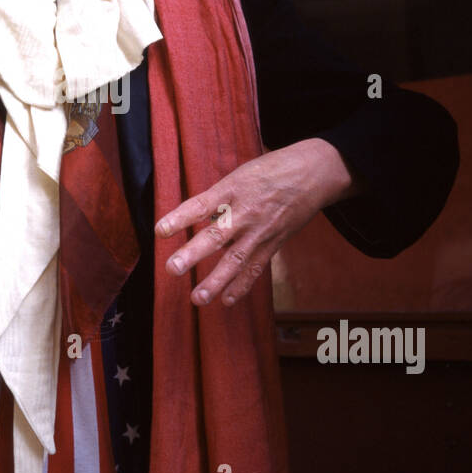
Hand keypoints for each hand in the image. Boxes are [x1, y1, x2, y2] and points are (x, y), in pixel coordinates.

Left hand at [155, 138, 363, 307]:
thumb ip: (216, 198)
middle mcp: (246, 212)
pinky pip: (256, 268)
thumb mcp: (239, 175)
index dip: (180, 217)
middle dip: (194, 254)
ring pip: (236, 259)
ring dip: (216, 281)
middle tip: (172, 268)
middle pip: (217, 235)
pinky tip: (226, 301)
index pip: (201, 204)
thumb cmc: (269, 171)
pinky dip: (241, 286)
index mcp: (232, 189)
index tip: (160, 231)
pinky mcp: (273, 243)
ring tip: (197, 299)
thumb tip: (190, 218)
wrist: (312, 174)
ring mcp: (261, 230)